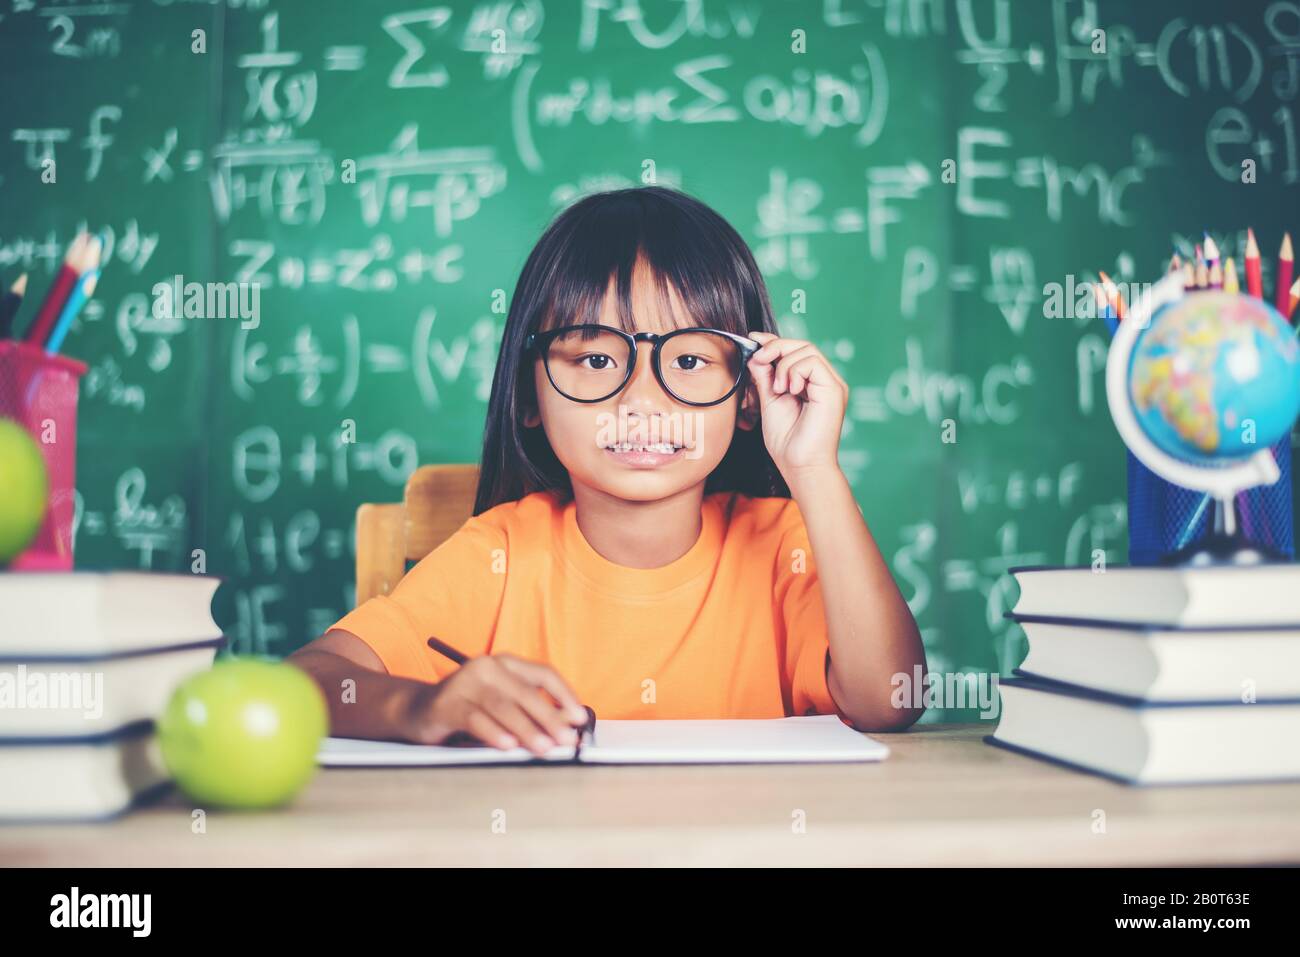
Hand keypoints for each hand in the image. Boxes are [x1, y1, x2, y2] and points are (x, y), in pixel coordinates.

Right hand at [400, 654, 589, 755]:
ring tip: (543, 748)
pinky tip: (508, 746)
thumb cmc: (468, 708)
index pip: (543, 674)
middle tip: (566, 740)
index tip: (580, 718)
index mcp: (505, 663)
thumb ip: (532, 711)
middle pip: (525, 692)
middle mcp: (487, 667)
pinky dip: (494, 734)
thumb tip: (568, 724)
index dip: (565, 695)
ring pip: (503, 707)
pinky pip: (476, 719)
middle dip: (550, 718)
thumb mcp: (503, 707)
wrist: (418, 710)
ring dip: (526, 730)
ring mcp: (465, 682)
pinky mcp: (447, 703)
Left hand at [745, 331, 848, 481]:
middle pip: (802, 345)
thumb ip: (765, 376)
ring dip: (784, 364)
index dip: (773, 341)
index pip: (795, 350)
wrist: (799, 465)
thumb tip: (756, 353)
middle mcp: (824, 380)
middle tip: (758, 360)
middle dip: (775, 347)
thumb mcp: (770, 400)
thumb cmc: (787, 441)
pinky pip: (812, 362)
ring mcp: (831, 383)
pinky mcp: (834, 389)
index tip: (753, 339)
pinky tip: (790, 390)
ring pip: (807, 349)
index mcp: (811, 383)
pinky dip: (794, 371)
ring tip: (779, 389)